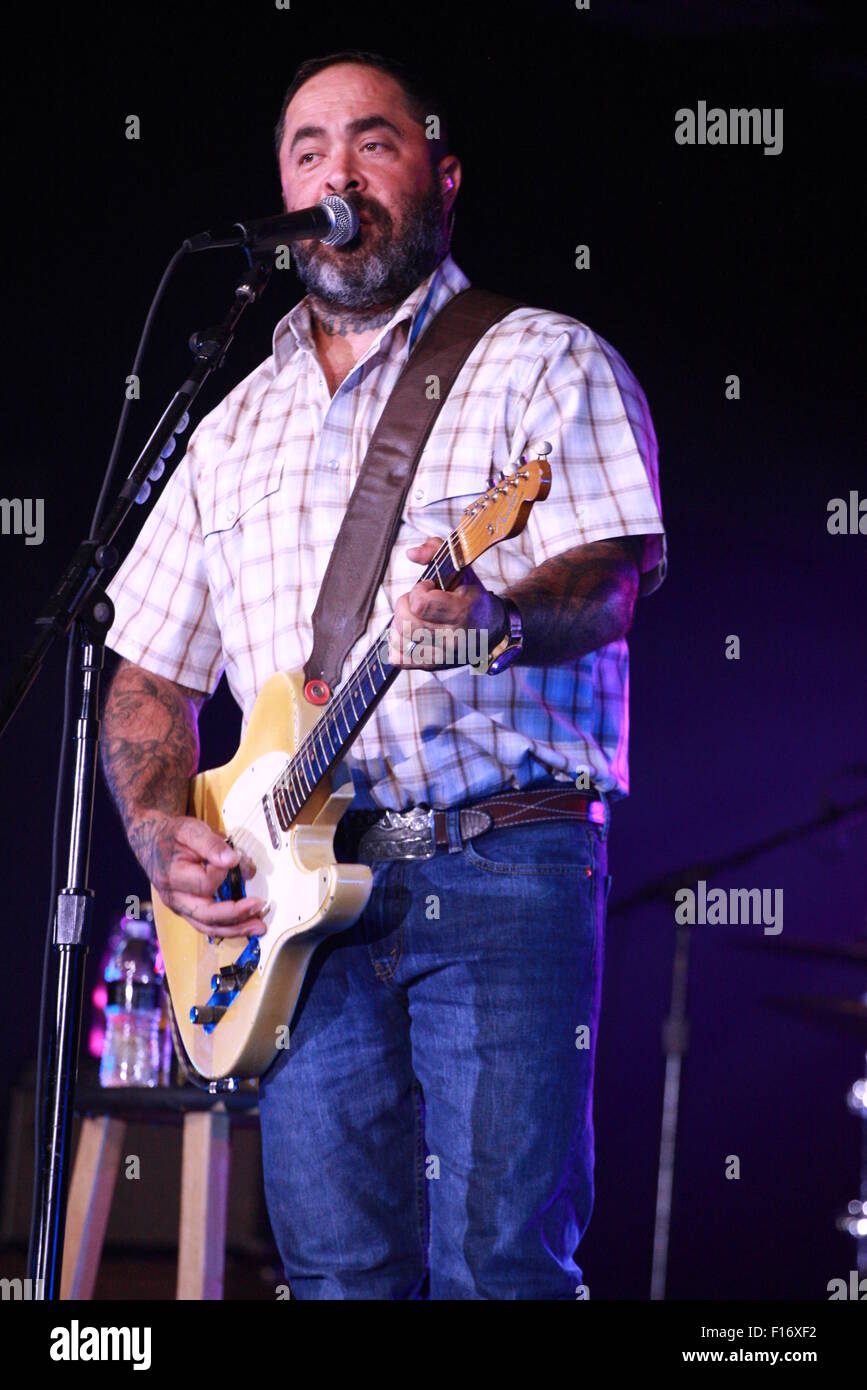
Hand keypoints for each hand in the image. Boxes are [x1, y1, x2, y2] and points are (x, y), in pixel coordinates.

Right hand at [130, 814, 263, 938]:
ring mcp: (180, 908)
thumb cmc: (172, 835)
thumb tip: (232, 861)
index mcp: (172, 876)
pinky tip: (245, 925)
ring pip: (207, 927)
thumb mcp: (189, 829)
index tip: (230, 857)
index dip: (222, 871)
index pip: (205, 882)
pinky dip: (228, 928)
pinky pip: (207, 925)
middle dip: (235, 914)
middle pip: (206, 915)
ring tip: (259, 926)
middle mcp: (174, 898)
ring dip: (235, 929)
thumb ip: (211, 844)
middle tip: (259, 906)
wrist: (152, 842)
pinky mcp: (187, 911)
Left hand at [388, 537, 507, 669]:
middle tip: (419, 601)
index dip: (418, 591)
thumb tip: (410, 553)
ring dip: (399, 622)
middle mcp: (452, 639)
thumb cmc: (471, 595)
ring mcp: (442, 656)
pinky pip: (398, 658)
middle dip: (405, 604)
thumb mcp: (461, 567)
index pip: (420, 605)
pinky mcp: (432, 666)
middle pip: (405, 621)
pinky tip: (409, 633)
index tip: (429, 587)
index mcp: (462, 612)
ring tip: (415, 615)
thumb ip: (435, 550)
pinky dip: (397, 643)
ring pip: (399, 638)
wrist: (491, 628)